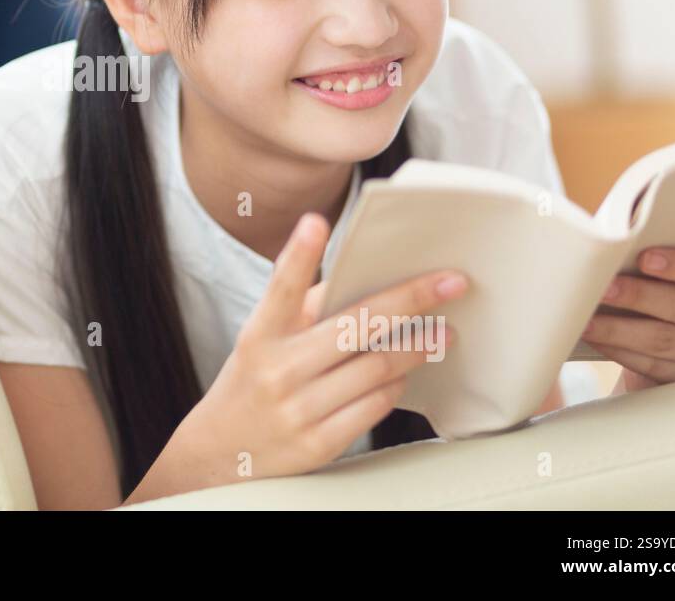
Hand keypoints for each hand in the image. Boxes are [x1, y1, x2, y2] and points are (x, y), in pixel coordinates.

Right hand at [166, 213, 465, 489]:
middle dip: (411, 299)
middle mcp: (278, 370)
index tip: (314, 222)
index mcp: (260, 335)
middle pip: (356, 325)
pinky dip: (396, 385)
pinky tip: (405, 373)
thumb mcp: (263, 340)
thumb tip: (366, 280)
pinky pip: (375, 405)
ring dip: (418, 346)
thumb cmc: (254, 380)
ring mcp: (299, 409)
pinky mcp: (319, 443)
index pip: (280, 288)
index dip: (298, 254)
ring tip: (442, 332)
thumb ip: (305, 309)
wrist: (224, 452)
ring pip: (377, 367)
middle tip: (450, 283)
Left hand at [582, 247, 674, 393]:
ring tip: (587, 319)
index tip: (644, 258)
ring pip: (662, 340)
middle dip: (638, 297)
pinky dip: (618, 350)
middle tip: (603, 289)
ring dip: (618, 329)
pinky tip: (596, 338)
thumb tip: (616, 250)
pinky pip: (651, 365)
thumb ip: (656, 265)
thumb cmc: (671, 296)